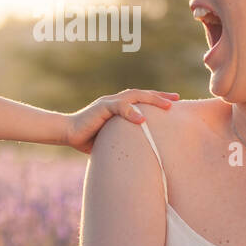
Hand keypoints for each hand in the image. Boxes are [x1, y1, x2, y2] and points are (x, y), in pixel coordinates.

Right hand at [63, 90, 179, 153]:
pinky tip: (142, 119)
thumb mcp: (113, 138)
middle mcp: (116, 101)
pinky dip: (131, 112)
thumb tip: (143, 151)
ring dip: (152, 100)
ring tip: (167, 106)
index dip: (158, 100)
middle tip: (177, 100)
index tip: (175, 103)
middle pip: (142, 94)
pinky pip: (119, 107)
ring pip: (134, 96)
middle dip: (160, 96)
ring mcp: (109, 102)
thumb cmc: (90, 138)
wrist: (68, 133)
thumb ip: (127, 138)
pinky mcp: (101, 107)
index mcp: (120, 107)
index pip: (142, 99)